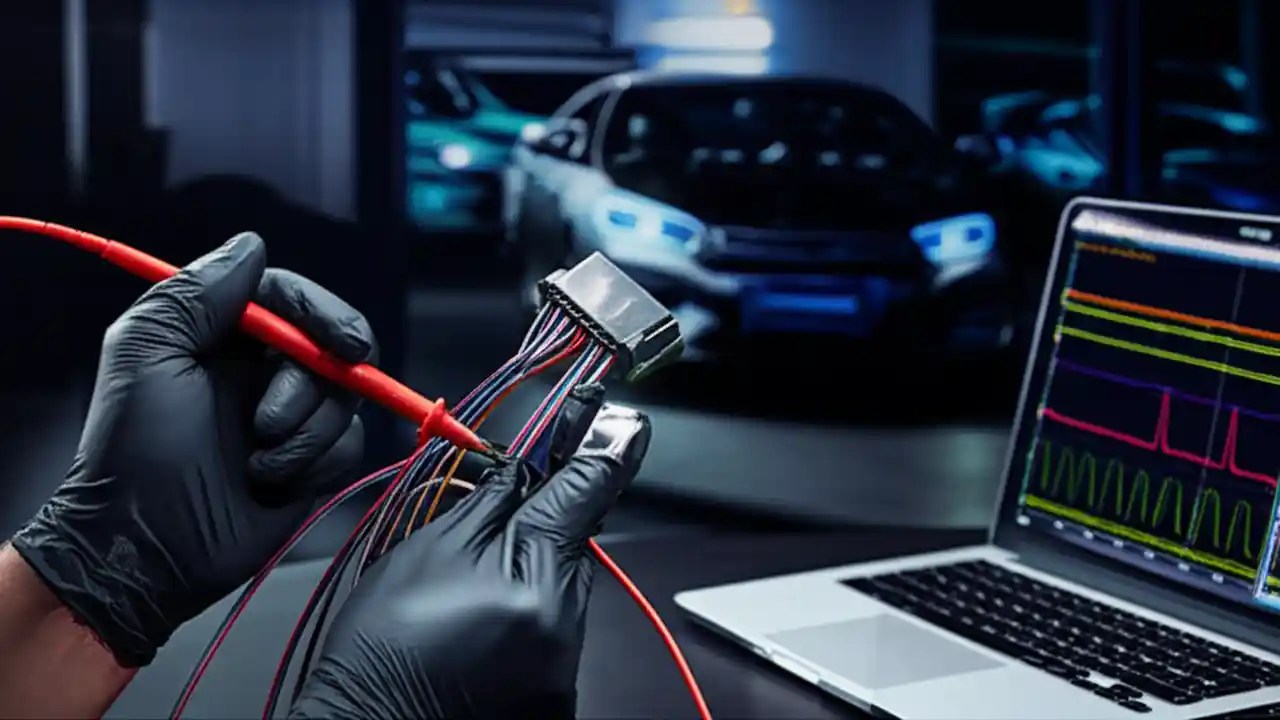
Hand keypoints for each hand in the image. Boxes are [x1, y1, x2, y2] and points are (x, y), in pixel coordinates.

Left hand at [10, 233, 375, 667]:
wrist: (143, 545)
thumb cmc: (134, 448)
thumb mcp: (147, 353)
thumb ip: (196, 293)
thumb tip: (252, 244)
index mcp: (221, 336)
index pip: (289, 299)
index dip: (322, 312)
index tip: (343, 341)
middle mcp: (261, 371)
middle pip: (332, 344)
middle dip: (323, 372)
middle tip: (311, 390)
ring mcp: (289, 419)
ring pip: (344, 398)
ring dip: (307, 428)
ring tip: (258, 457)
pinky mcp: (310, 465)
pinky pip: (348, 444)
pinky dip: (316, 460)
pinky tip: (272, 481)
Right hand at [289, 403, 650, 719]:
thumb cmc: (383, 649)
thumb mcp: (428, 552)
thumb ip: (491, 503)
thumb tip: (530, 465)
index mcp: (535, 573)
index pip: (590, 488)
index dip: (608, 446)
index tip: (627, 423)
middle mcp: (564, 619)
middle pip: (575, 542)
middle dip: (541, 525)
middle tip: (483, 537)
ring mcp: (563, 662)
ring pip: (561, 586)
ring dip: (528, 575)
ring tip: (465, 600)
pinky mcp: (555, 693)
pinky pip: (552, 631)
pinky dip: (524, 619)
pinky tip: (477, 633)